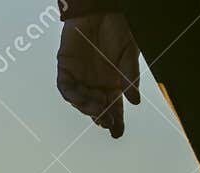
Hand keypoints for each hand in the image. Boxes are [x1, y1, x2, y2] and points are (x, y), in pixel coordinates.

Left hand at [57, 14, 140, 138]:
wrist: (100, 8)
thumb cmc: (117, 28)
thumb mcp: (129, 53)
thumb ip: (130, 76)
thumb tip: (135, 101)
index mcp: (112, 83)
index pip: (113, 108)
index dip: (115, 121)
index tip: (117, 132)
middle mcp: (95, 83)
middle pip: (96, 108)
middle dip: (101, 117)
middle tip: (107, 123)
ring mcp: (79, 76)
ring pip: (80, 101)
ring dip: (88, 107)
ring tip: (97, 109)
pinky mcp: (65, 66)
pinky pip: (65, 87)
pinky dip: (72, 94)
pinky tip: (81, 98)